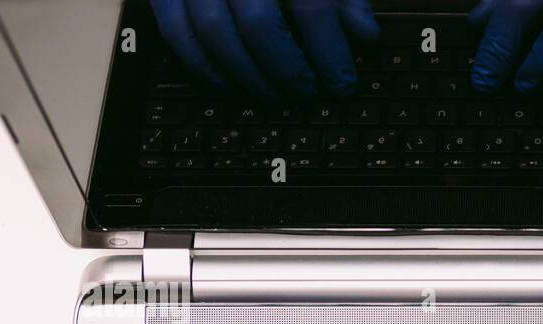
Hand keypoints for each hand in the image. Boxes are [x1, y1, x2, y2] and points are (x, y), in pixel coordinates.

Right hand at [149, 0, 379, 96]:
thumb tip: (366, 35)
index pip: (313, 7)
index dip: (331, 53)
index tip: (343, 85)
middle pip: (260, 24)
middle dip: (287, 70)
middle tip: (305, 94)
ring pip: (216, 33)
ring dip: (247, 76)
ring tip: (272, 95)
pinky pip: (176, 32)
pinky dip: (202, 66)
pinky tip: (227, 84)